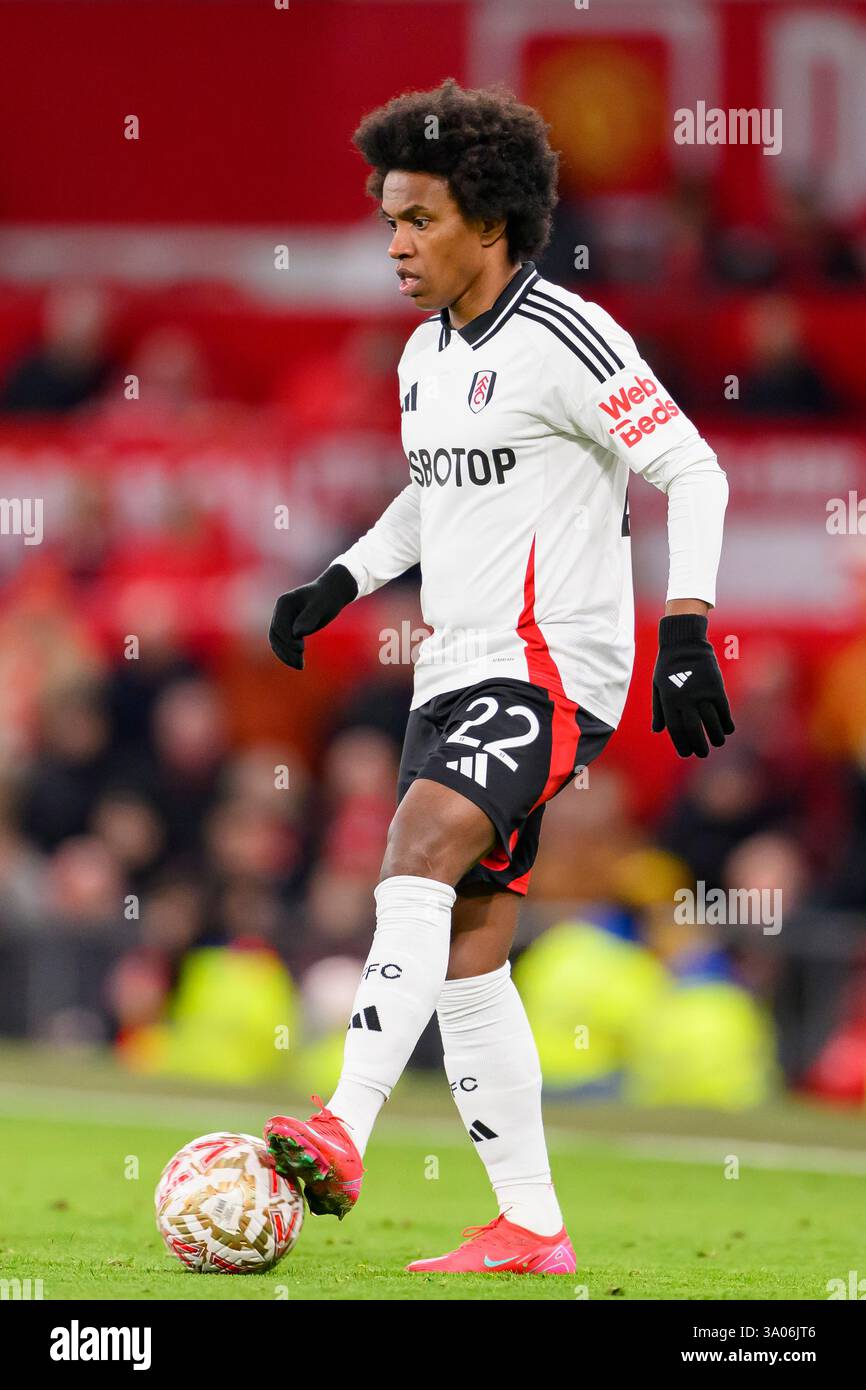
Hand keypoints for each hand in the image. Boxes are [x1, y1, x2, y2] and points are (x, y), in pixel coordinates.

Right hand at [268, 564, 357, 669]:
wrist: (332, 592)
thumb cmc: (327, 598)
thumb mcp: (320, 607)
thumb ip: (309, 618)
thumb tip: (296, 634)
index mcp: (284, 603)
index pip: (278, 626)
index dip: (287, 640)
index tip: (300, 649)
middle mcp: (280, 611)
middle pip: (275, 636)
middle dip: (285, 651)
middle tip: (300, 664)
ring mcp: (282, 619)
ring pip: (277, 642)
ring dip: (286, 656)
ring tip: (300, 666)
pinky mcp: (288, 627)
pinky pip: (283, 643)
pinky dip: (289, 654)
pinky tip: (299, 663)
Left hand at [651, 614, 733, 757]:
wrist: (684, 641)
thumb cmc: (668, 665)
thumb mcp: (658, 686)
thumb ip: (659, 710)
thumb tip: (657, 731)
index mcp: (668, 700)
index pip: (676, 729)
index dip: (682, 744)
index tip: (687, 753)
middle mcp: (685, 699)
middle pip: (693, 729)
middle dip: (699, 745)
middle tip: (703, 754)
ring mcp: (701, 693)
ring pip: (711, 722)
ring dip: (716, 736)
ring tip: (717, 743)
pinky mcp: (716, 686)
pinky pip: (724, 710)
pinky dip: (727, 722)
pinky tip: (727, 729)